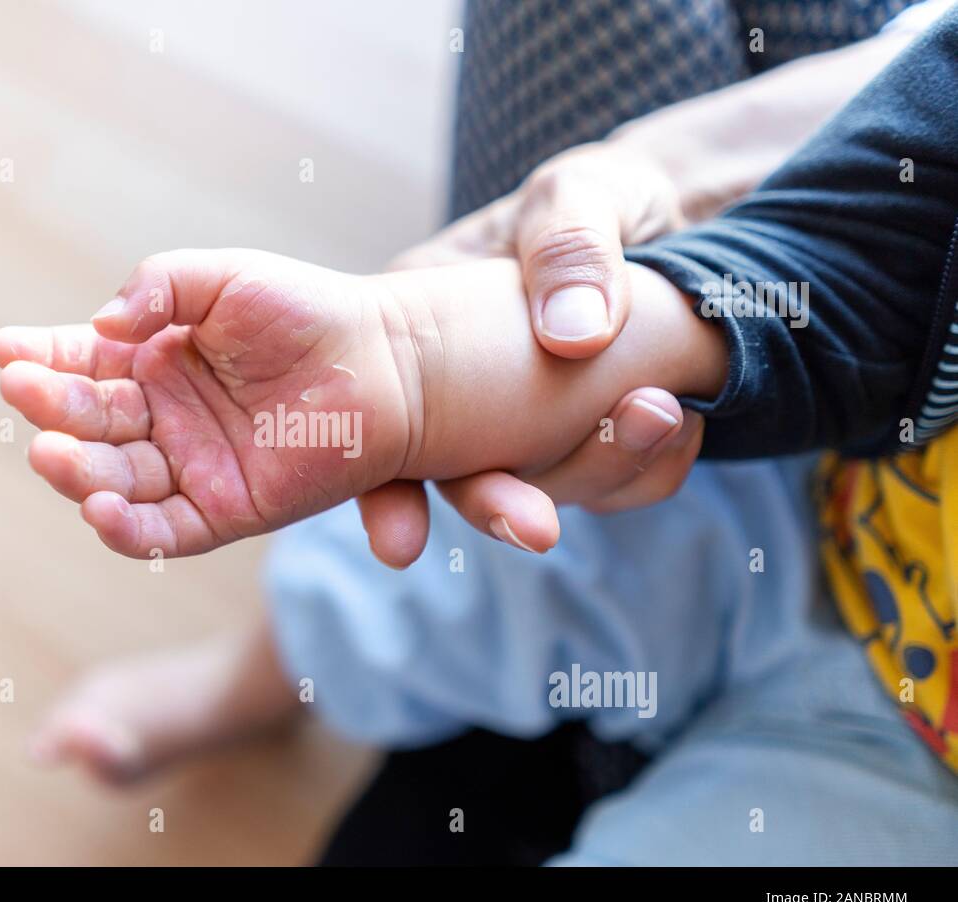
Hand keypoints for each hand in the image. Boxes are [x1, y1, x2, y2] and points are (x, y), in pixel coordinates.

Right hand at [0, 249, 421, 557]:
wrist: (385, 359)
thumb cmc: (306, 309)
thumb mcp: (225, 277)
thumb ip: (159, 285)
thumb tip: (102, 325)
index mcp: (155, 359)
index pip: (82, 363)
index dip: (42, 359)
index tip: (6, 350)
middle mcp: (164, 417)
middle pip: (91, 423)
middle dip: (53, 409)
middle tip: (24, 392)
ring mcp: (192, 466)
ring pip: (117, 479)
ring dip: (77, 472)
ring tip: (51, 454)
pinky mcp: (226, 510)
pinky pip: (166, 530)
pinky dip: (128, 529)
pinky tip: (97, 510)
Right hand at [359, 141, 705, 568]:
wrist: (685, 228)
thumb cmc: (606, 200)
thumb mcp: (583, 196)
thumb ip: (571, 248)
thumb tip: (568, 336)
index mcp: (419, 325)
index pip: (376, 423)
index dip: (382, 491)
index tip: (401, 544)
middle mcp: (456, 392)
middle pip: (456, 477)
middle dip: (497, 505)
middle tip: (536, 529)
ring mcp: (519, 429)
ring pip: (541, 489)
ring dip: (600, 471)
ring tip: (666, 417)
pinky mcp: (580, 446)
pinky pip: (607, 486)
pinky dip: (647, 468)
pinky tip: (683, 428)